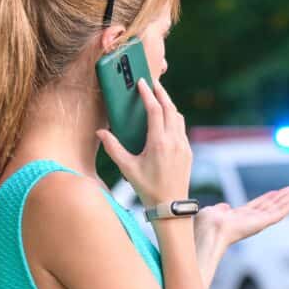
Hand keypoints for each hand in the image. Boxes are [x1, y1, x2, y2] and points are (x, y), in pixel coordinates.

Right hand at [96, 78, 190, 206]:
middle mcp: (174, 141)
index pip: (155, 110)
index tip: (142, 83)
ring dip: (169, 105)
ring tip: (159, 98)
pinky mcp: (188, 151)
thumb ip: (113, 148)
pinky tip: (166, 120)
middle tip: (152, 83)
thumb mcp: (127, 168)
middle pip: (170, 108)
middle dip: (161, 93)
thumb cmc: (147, 188)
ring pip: (178, 117)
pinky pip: (182, 128)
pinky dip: (174, 119)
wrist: (170, 205)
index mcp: (159, 143)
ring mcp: (183, 145)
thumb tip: (100, 133)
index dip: (148, 94)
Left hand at [193, 187, 288, 249]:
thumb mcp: (212, 212)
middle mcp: (249, 220)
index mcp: (238, 217)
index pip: (256, 206)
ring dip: (286, 201)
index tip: (275, 192)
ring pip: (275, 209)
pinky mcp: (262, 223)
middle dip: (280, 198)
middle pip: (268, 207)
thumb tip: (225, 206)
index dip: (266, 198)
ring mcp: (256, 222)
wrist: (208, 232)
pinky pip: (277, 214)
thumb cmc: (205, 225)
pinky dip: (287, 207)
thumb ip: (220, 209)